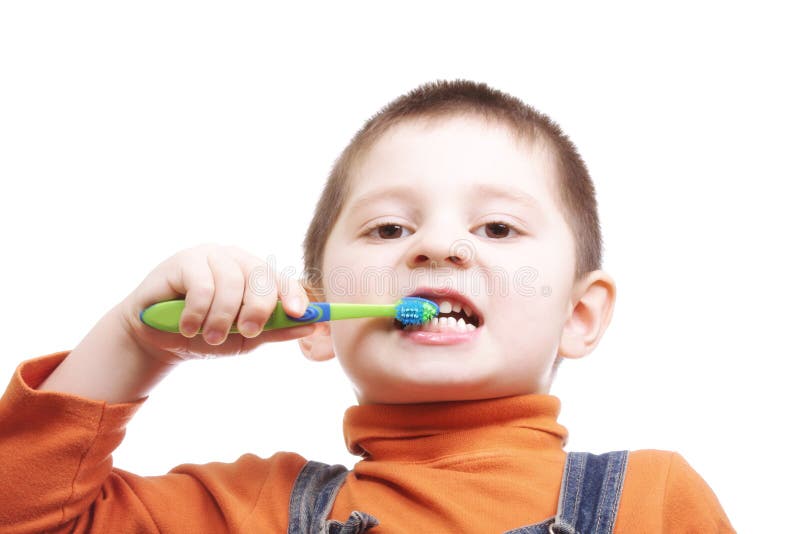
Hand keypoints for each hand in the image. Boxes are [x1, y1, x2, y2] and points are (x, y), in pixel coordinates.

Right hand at [116, 244, 316, 364]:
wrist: (157, 339)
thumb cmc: (205, 335)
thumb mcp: (245, 339)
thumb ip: (276, 330)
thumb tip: (312, 327)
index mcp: (256, 276)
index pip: (282, 280)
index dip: (294, 295)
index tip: (301, 314)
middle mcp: (237, 261)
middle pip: (260, 277)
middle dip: (258, 308)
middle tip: (247, 332)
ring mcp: (210, 257)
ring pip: (231, 282)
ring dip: (222, 316)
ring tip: (210, 336)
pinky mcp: (184, 261)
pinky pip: (202, 285)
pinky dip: (198, 312)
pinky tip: (188, 327)